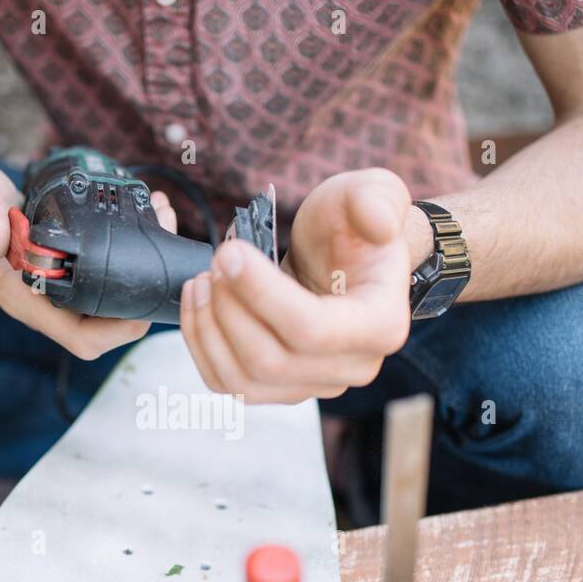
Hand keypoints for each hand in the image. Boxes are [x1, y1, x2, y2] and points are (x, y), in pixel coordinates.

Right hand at [0, 158, 176, 360]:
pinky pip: (103, 264)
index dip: (119, 332)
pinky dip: (127, 243)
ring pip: (110, 289)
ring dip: (141, 263)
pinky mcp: (62, 255)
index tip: (144, 299)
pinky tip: (140, 209)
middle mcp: (46, 294)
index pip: (83, 339)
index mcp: (25, 298)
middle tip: (161, 243)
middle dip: (143, 292)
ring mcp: (56, 278)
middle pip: (108, 321)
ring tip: (160, 215)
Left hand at [180, 168, 411, 401]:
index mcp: (383, 325)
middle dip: (229, 308)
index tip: (230, 253)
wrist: (342, 257)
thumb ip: (378, 199)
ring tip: (203, 280)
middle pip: (271, 360)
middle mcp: (354, 367)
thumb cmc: (353, 228)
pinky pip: (228, 383)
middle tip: (216, 261)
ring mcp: (315, 384)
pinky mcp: (280, 389)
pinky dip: (202, 345)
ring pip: (244, 380)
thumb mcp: (373, 193)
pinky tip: (199, 304)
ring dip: (209, 329)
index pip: (313, 329)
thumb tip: (378, 223)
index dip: (261, 293)